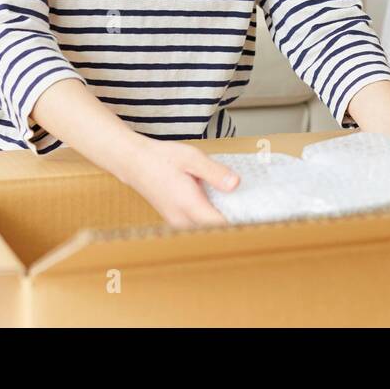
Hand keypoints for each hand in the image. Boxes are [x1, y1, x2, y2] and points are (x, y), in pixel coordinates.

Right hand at [117, 136, 240, 228]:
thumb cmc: (161, 158)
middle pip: (215, 231)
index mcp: (189, 205)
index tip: (256, 214)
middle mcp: (182, 220)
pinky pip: (198, 225)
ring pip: (206, 230)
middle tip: (252, 208)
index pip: (221, 225)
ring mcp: (177, 223)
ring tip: (237, 205)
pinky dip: (210, 218)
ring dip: (221, 221)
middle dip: (233, 222)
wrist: (133, 162)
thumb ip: (214, 172)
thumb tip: (235, 184)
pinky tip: (218, 203)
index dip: (240, 221)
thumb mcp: (192, 158)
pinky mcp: (175, 220)